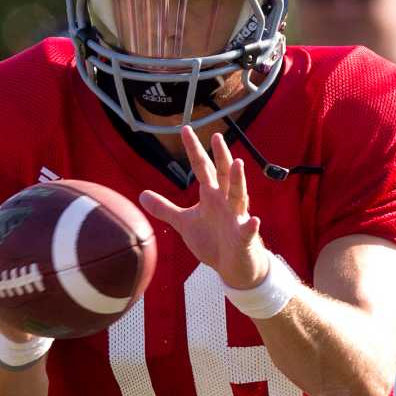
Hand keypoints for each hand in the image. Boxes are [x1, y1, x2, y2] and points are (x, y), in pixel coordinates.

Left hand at [138, 126, 270, 290]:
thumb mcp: (184, 223)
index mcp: (211, 196)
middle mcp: (225, 202)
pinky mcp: (244, 238)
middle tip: (217, 136)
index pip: (202, 168)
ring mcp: (236, 218)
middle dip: (220, 156)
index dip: (194, 149)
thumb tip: (141, 194)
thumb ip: (165, 208)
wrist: (233, 266)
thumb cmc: (212, 241)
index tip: (185, 129)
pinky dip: (250, 226)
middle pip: (224, 175)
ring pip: (239, 196)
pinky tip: (253, 221)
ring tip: (237, 163)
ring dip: (238, 180)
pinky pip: (248, 231)